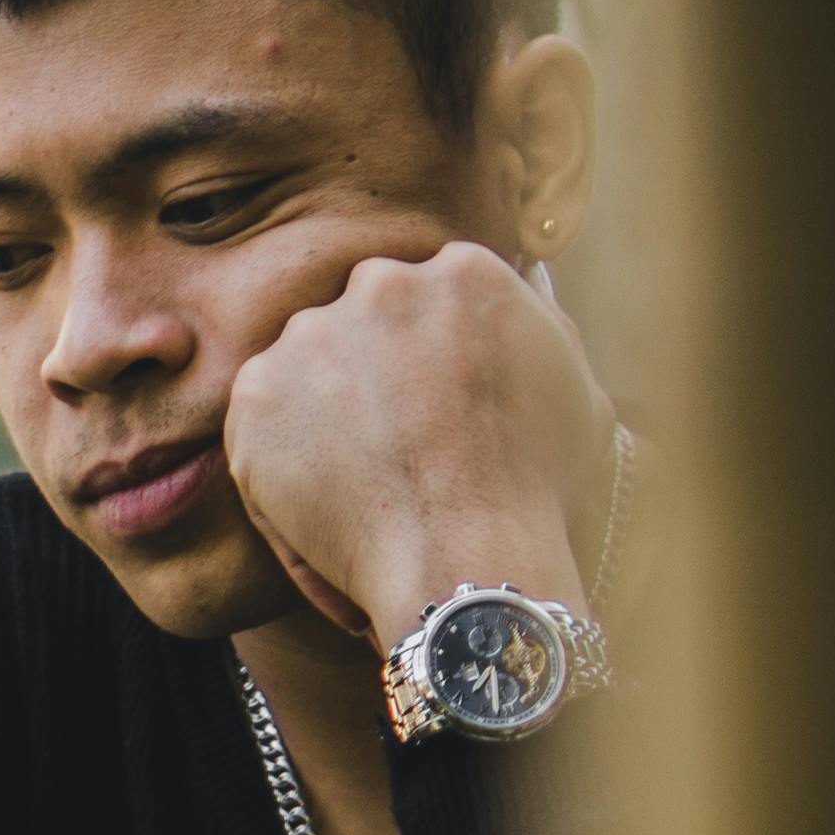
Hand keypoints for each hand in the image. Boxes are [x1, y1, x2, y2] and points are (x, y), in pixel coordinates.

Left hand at [224, 244, 613, 644]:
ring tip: (368, 487)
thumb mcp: (577, 392)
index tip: (440, 406)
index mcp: (464, 273)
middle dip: (381, 372)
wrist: (469, 561)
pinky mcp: (257, 393)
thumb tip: (523, 296)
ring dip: (330, 413)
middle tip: (404, 446)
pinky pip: (266, 424)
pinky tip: (332, 513)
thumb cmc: (537, 491)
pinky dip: (285, 467)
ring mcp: (311, 336)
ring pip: (313, 366)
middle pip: (371, 319)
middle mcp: (382, 285)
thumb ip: (538, 331)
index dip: (435, 356)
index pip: (433, 296)